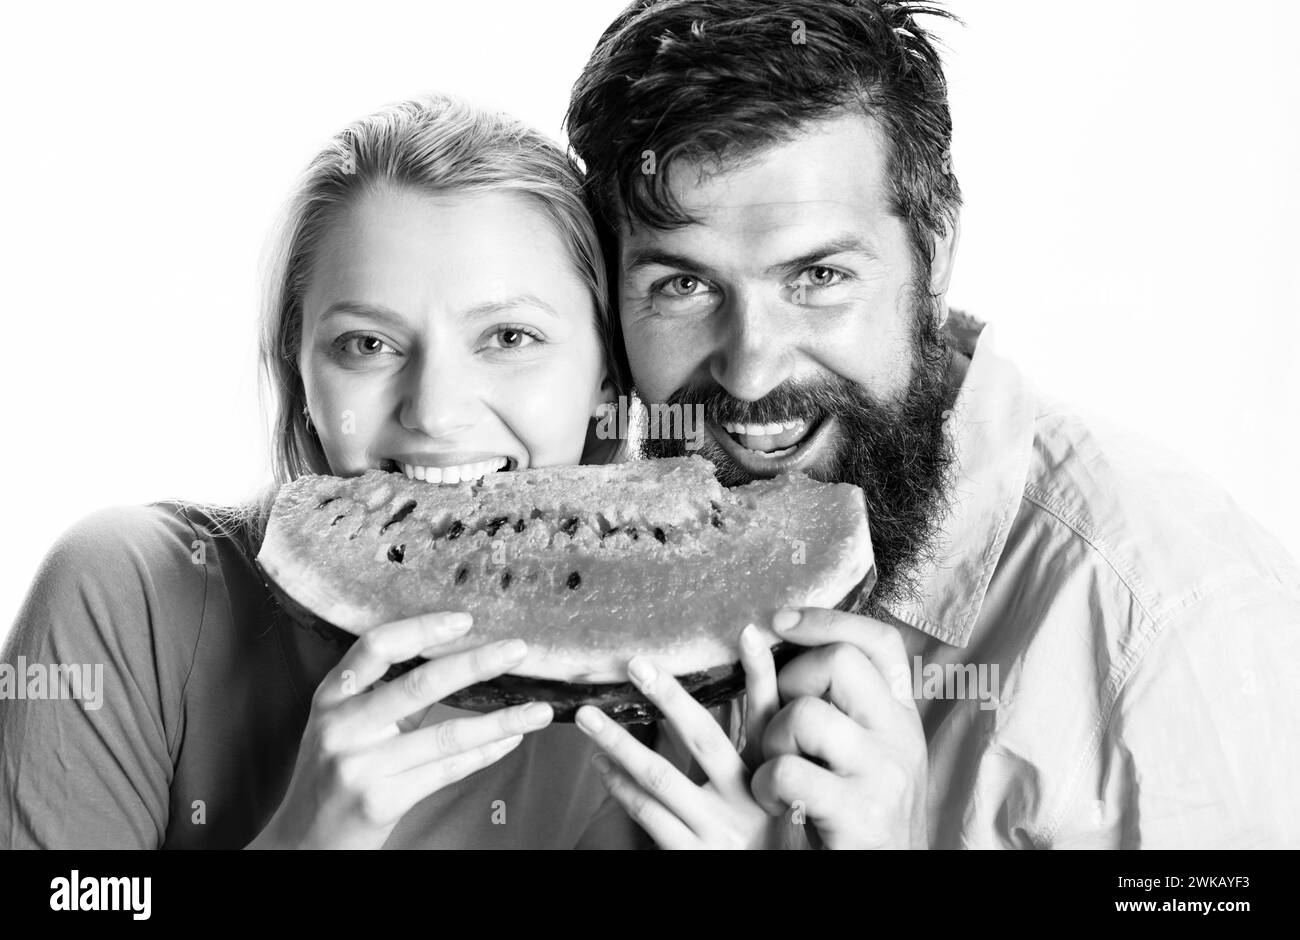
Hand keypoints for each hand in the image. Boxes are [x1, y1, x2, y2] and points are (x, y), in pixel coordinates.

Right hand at [246, 612, 551, 849]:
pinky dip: (484, 753)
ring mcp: (359, 766)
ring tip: (539, 710)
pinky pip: (446, 770)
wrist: (303, 842)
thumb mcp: (345, 725)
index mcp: (331, 696)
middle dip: (475, 663)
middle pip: (418, 685)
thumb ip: (390, 695)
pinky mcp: (380, 801)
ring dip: (500, 720)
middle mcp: (340, 726)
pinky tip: (512, 740)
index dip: (421, 628)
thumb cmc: (334, 773)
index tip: (465, 620)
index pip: (375, 646)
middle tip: (517, 649)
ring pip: (444, 734)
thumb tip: (457, 659)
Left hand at [575, 624, 790, 849]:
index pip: (770, 717)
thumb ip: (756, 750)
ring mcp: (718, 829)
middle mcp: (751, 800)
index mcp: (775, 776)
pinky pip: (648, 814)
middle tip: (636, 664)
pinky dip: (620, 787)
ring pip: (660, 777)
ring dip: (619, 742)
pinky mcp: (691, 855)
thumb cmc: (766, 836)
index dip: (761, 675)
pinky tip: (600, 766)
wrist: (772, 895)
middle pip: (705, 739)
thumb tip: (735, 694)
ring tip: (587, 717)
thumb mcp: (775, 792)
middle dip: (669, 697)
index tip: (749, 632)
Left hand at [751, 607, 927, 849]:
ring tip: (778, 768)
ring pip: (806, 714)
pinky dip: (766, 784)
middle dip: (791, 683)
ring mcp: (884, 772)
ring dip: (774, 740)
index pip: (879, 640)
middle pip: (839, 662)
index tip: (780, 621)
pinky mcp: (860, 812)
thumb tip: (772, 637)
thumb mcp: (859, 750)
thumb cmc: (856, 811)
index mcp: (900, 715)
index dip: (828, 619)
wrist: (889, 876)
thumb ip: (834, 702)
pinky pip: (788, 771)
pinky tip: (775, 801)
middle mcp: (901, 735)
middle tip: (784, 725)